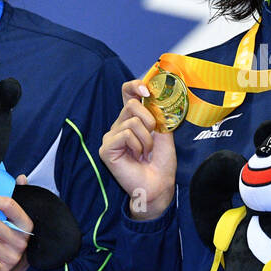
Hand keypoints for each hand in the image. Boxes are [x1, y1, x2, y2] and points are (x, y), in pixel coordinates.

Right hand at [98, 78, 175, 220]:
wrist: (159, 184)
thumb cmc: (161, 161)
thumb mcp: (164, 132)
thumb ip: (158, 113)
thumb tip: (154, 96)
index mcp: (133, 119)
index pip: (127, 93)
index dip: (135, 86)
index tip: (147, 91)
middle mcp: (120, 125)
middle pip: (131, 104)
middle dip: (149, 119)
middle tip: (154, 136)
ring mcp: (111, 136)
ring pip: (131, 122)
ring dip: (146, 138)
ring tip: (146, 152)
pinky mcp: (106, 148)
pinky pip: (125, 135)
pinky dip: (137, 145)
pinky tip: (136, 157)